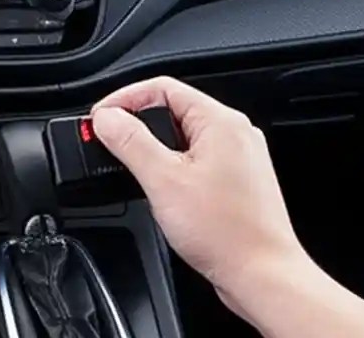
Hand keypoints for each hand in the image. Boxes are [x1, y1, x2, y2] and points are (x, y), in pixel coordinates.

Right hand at [90, 77, 307, 314]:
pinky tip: (160, 188)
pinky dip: (171, 166)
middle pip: (172, 109)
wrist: (262, 276)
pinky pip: (195, 159)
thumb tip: (107, 117)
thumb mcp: (163, 180)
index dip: (125, 99)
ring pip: (183, 136)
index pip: (162, 87)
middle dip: (136, 123)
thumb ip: (130, 142)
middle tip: (109, 142)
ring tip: (131, 167)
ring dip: (152, 147)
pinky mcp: (236, 182)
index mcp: (221, 122)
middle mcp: (234, 134)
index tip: (101, 119)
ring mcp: (238, 158)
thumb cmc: (227, 232)